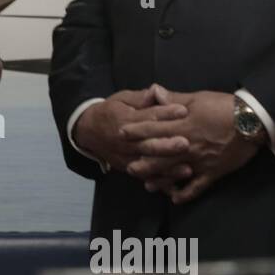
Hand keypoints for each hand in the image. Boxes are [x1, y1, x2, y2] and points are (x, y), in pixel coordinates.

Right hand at [74, 86, 191, 172]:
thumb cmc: (110, 112)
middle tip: (185, 143)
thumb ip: (140, 98)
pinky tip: (175, 184)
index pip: (146, 117)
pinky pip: (144, 177)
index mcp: (124, 119)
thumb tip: (156, 90)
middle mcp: (124, 141)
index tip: (183, 110)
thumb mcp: (121, 99)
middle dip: (167, 145)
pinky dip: (159, 182)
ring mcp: (125, 156)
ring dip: (166, 167)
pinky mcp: (127, 167)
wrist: (88, 131)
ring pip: (147, 163)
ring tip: (186, 169)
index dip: (165, 113)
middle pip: (147, 144)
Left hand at [121, 87, 259, 203]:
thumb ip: (174, 98)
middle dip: (143, 160)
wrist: (253, 122)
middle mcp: (187, 145)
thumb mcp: (198, 98)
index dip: (137, 130)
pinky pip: (197, 186)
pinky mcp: (213, 172)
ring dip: (159, 179)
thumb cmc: (225, 107)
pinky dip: (186, 193)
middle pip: (160, 155)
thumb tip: (154, 91)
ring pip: (174, 172)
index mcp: (182, 125)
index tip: (121, 132)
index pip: (154, 128)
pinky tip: (175, 198)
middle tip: (128, 167)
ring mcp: (199, 161)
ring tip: (147, 185)